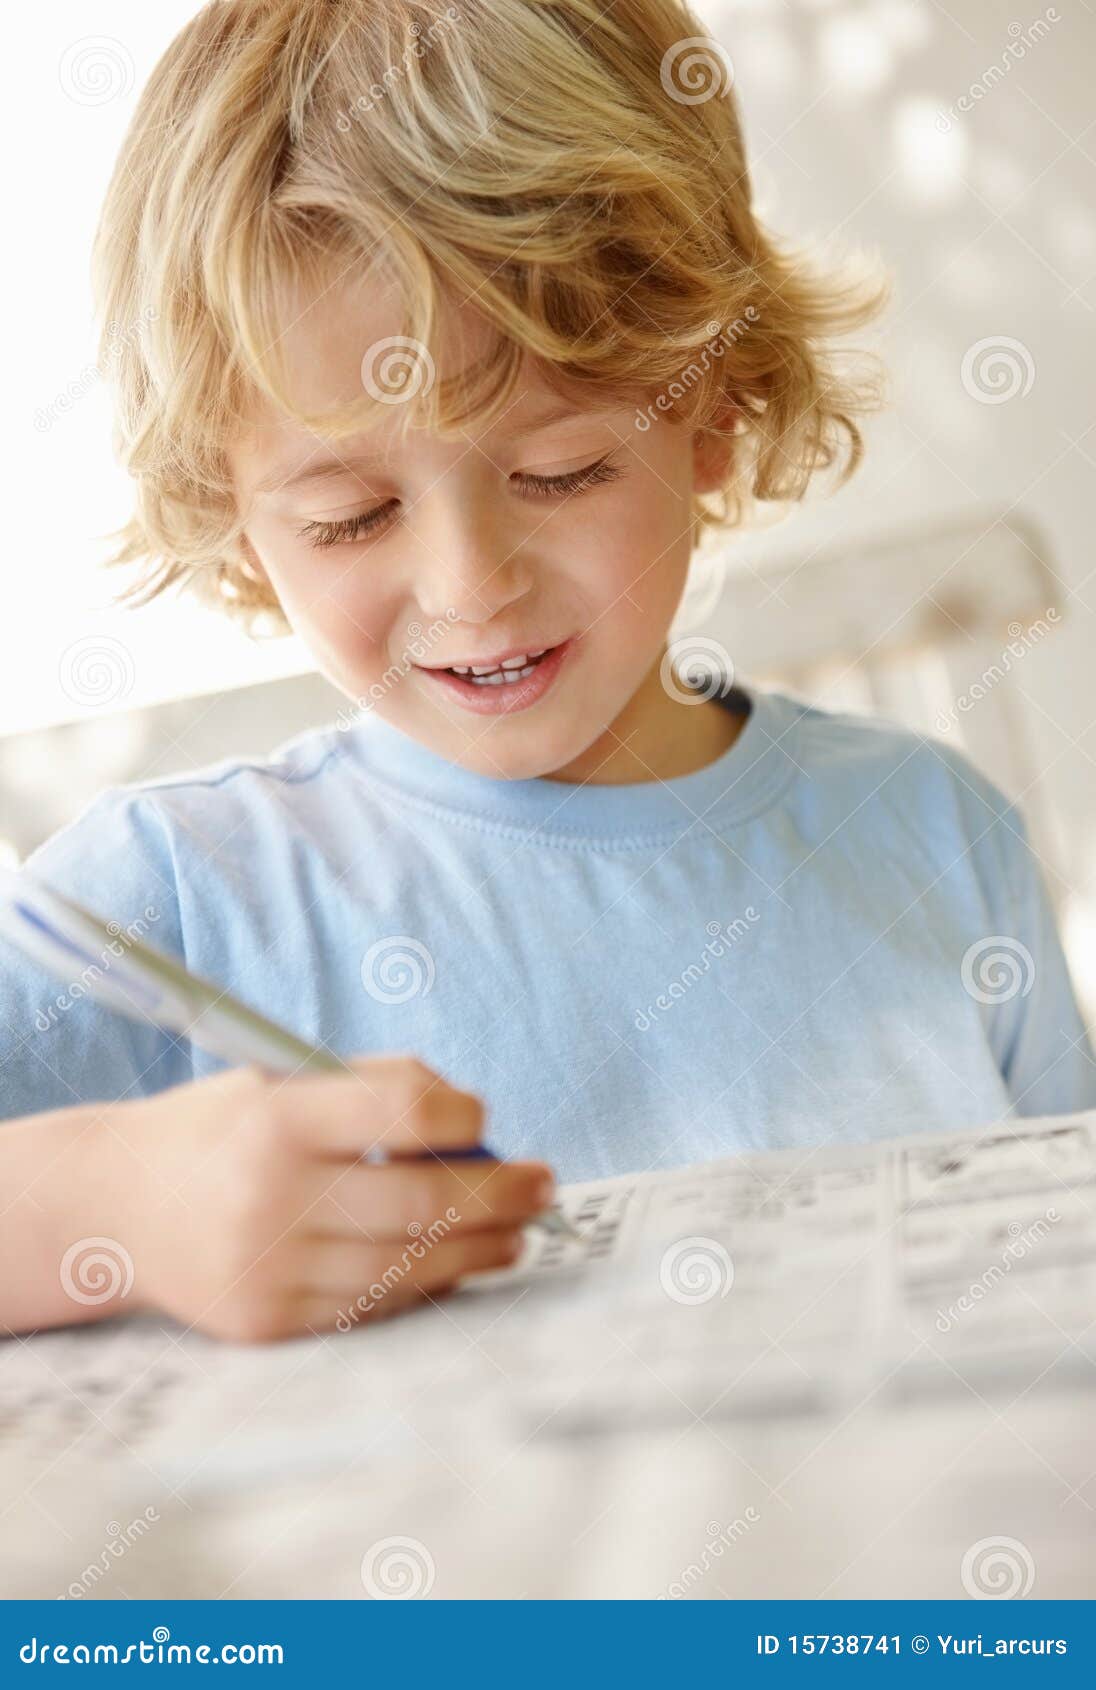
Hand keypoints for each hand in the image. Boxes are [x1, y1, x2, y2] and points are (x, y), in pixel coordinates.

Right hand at [100, 1055, 553, 1341]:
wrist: (118, 1206)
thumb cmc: (225, 1130)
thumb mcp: (281, 1080)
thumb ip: (375, 1088)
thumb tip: (475, 1124)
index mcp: (276, 1115)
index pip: (401, 1110)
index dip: (460, 1113)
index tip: (481, 1116)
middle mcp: (269, 1192)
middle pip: (420, 1199)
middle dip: (499, 1193)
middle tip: (543, 1185)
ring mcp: (267, 1266)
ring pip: (406, 1263)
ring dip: (479, 1248)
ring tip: (517, 1233)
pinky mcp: (266, 1322)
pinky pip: (371, 1307)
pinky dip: (425, 1285)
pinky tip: (456, 1265)